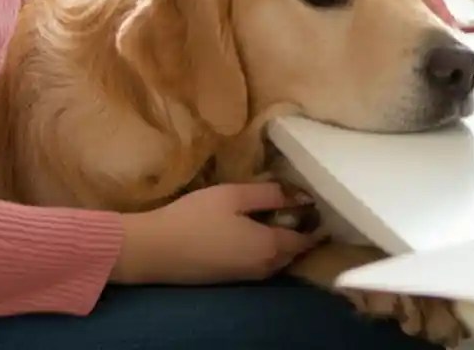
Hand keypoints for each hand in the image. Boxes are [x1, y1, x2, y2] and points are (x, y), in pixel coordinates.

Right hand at [110, 183, 326, 285]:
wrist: (153, 250)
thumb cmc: (194, 217)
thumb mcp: (234, 195)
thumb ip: (271, 194)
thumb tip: (302, 194)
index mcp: (270, 247)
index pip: (308, 240)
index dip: (317, 223)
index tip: (320, 205)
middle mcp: (264, 267)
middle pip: (295, 252)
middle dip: (303, 233)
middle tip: (303, 208)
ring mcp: (247, 276)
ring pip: (278, 260)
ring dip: (285, 242)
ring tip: (281, 216)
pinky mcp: (231, 278)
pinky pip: (261, 264)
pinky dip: (267, 249)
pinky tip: (255, 231)